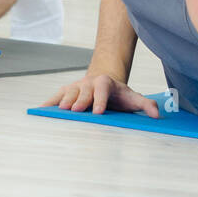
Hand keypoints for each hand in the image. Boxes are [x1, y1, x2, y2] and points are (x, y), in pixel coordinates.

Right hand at [41, 71, 160, 116]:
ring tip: (59, 110)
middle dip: (80, 100)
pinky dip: (48, 104)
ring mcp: (75, 87)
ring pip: (68, 93)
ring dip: (63, 101)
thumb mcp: (133, 98)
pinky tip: (40, 111)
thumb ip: (145, 105)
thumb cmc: (118, 94)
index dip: (99, 100)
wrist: (103, 82)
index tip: (98, 111)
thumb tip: (157, 114)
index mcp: (105, 83)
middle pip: (83, 91)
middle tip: (75, 110)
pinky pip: (55, 98)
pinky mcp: (65, 92)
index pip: (103, 89)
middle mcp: (88, 83)